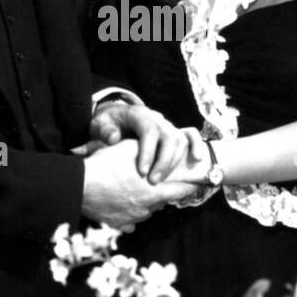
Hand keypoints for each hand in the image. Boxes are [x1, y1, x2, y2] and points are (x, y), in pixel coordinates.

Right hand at [81, 139, 195, 231]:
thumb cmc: (105, 164)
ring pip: (147, 210)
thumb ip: (149, 151)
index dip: (189, 185)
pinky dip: (130, 214)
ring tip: (139, 191)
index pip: (182, 190)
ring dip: (147, 202)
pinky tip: (124, 205)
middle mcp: (146, 208)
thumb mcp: (130, 149)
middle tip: (163, 184)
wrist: (79, 186)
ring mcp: (132, 218)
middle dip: (164, 192)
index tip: (195, 183)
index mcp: (154, 191)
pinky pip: (130, 222)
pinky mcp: (118, 224)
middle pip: (164, 201)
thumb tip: (161, 149)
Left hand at [89, 103, 207, 183]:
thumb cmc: (107, 124)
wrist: (115, 118)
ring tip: (162, 180)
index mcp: (138, 114)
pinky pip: (190, 134)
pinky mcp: (173, 131)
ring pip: (180, 139)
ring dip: (174, 161)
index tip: (142, 172)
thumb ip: (104, 131)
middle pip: (168, 136)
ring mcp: (166, 124)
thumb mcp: (100, 124)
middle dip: (163, 161)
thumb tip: (114, 138)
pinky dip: (196, 145)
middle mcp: (156, 117)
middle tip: (153, 182)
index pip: (149, 131)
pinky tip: (197, 160)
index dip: (148, 152)